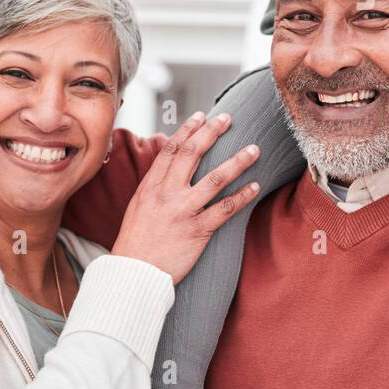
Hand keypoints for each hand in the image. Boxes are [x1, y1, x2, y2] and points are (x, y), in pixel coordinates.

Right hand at [110, 112, 261, 283]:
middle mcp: (167, 194)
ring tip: (254, 149)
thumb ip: (155, 186)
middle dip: (211, 133)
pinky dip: (242, 196)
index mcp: (151, 187)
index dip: (187, 129)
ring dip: (237, 162)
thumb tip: (171, 165)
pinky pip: (224, 209)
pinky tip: (255, 186)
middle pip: (192, 154)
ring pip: (215, 179)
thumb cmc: (137, 242)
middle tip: (228, 119)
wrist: (133, 274)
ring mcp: (183, 212)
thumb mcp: (139, 207)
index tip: (202, 115)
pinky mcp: (197, 231)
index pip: (171, 149)